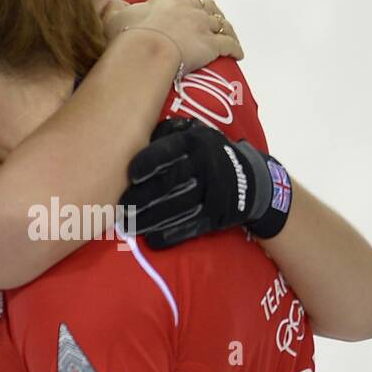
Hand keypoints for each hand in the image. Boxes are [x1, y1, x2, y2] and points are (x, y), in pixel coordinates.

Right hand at [103, 0, 242, 72]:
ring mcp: (202, 26)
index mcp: (166, 0)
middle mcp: (188, 9)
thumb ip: (114, 7)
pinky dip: (235, 48)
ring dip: (223, 28)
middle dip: (207, 11)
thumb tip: (110, 0)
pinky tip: (237, 54)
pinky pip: (230, 44)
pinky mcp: (213, 45)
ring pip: (221, 22)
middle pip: (205, 4)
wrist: (147, 52)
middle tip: (205, 21)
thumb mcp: (114, 18)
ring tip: (224, 35)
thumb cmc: (128, 36)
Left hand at [119, 117, 293, 248]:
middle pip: (170, 182)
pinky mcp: (219, 215)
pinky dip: (171, 235)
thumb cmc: (207, 152)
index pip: (168, 151)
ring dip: (151, 219)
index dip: (148, 163)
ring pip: (178, 207)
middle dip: (142, 196)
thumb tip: (131, 132)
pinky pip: (192, 226)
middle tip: (120, 206)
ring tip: (128, 225)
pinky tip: (151, 239)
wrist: (251, 178)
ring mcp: (215, 192)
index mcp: (195, 142)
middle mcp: (206, 166)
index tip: (130, 175)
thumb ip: (166, 133)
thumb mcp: (193, 133)